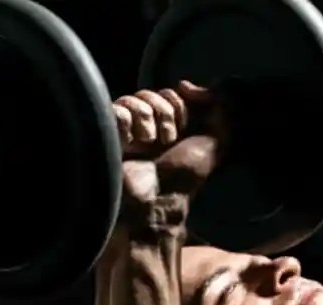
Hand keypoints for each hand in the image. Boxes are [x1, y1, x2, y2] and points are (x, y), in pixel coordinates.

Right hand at [109, 81, 223, 249]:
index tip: (179, 132)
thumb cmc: (182, 179)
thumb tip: (189, 84)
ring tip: (146, 146)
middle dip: (164, 114)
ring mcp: (121, 134)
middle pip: (151, 95)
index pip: (170, 94)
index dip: (178, 107)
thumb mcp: (214, 143)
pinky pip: (114, 110)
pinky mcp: (102, 137)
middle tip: (164, 141)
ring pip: (132, 100)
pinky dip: (125, 124)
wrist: (154, 203)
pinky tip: (127, 144)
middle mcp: (144, 129)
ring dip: (146, 121)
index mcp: (168, 129)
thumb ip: (220, 109)